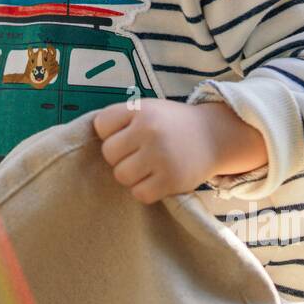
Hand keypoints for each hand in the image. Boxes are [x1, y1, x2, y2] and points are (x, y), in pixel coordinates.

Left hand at [92, 99, 228, 204]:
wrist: (214, 136)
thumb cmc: (171, 125)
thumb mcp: (148, 110)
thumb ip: (121, 121)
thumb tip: (89, 141)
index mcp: (141, 110)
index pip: (101, 126)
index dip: (110, 134)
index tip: (126, 135)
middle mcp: (149, 130)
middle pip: (109, 154)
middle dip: (120, 156)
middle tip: (138, 154)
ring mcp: (161, 156)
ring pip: (121, 176)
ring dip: (131, 175)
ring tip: (148, 167)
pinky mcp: (172, 180)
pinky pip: (139, 194)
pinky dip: (145, 190)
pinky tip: (156, 179)